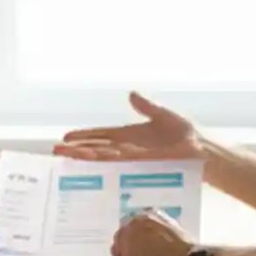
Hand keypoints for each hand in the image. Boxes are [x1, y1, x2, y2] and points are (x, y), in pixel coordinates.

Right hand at [54, 92, 204, 160]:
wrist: (201, 150)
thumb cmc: (185, 135)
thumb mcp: (162, 115)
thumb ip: (146, 107)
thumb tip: (132, 93)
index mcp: (129, 136)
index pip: (100, 136)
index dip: (84, 136)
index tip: (66, 137)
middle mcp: (126, 148)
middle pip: (95, 147)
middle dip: (76, 149)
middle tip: (55, 150)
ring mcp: (131, 157)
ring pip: (101, 156)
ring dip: (82, 155)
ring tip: (63, 154)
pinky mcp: (139, 162)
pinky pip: (117, 160)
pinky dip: (102, 158)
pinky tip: (88, 158)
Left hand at [112, 209, 196, 255]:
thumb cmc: (185, 246)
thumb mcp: (169, 226)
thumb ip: (153, 227)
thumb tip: (147, 235)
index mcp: (143, 216)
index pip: (128, 225)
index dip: (133, 237)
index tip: (138, 245)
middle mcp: (131, 226)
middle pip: (119, 238)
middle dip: (126, 248)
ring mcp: (126, 245)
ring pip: (118, 253)